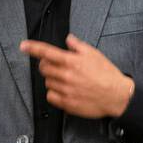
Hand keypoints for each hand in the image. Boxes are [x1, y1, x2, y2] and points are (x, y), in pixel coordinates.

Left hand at [19, 34, 134, 118]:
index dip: (33, 48)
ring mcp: (66, 90)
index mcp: (72, 61)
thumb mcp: (94, 54)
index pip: (47, 52)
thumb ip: (78, 46)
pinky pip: (50, 96)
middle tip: (56, 66)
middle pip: (43, 68)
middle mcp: (66, 75)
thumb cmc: (107, 75)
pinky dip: (54, 93)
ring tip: (66, 80)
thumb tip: (68, 39)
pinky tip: (64, 91)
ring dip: (52, 79)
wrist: (118, 96)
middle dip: (46, 65)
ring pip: (47, 82)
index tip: (24, 46)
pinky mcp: (67, 103)